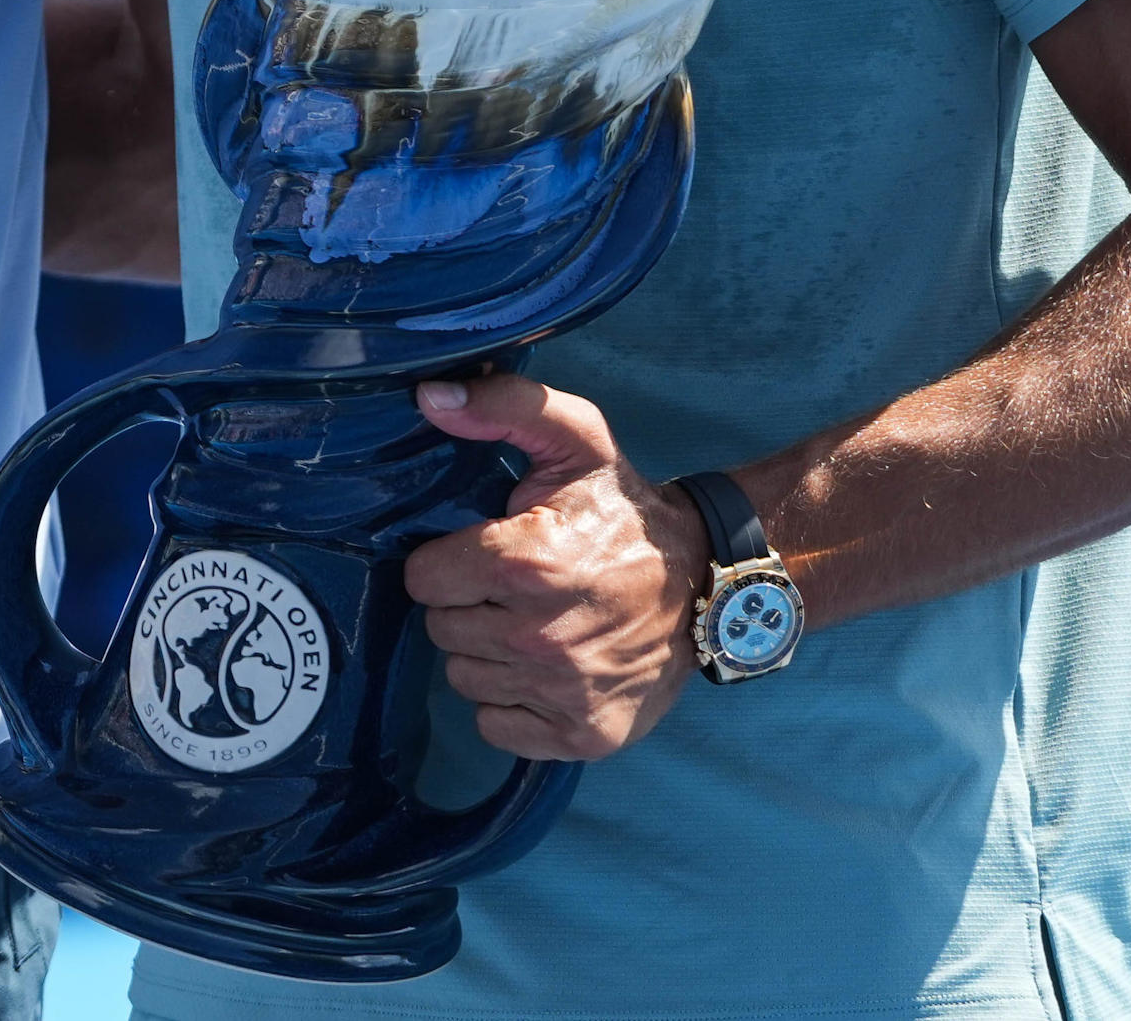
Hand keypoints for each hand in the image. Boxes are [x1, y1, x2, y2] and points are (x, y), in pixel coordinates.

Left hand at [401, 372, 715, 760]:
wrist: (707, 581)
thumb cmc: (625, 512)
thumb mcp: (576, 437)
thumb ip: (503, 406)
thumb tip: (428, 395)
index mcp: (527, 562)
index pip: (424, 580)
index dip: (447, 562)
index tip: (484, 552)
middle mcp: (540, 636)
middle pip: (441, 631)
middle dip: (467, 606)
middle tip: (512, 589)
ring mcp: (563, 692)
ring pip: (466, 679)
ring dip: (488, 654)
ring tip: (532, 624)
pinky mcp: (582, 735)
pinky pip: (497, 726)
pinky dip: (513, 701)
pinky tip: (545, 668)